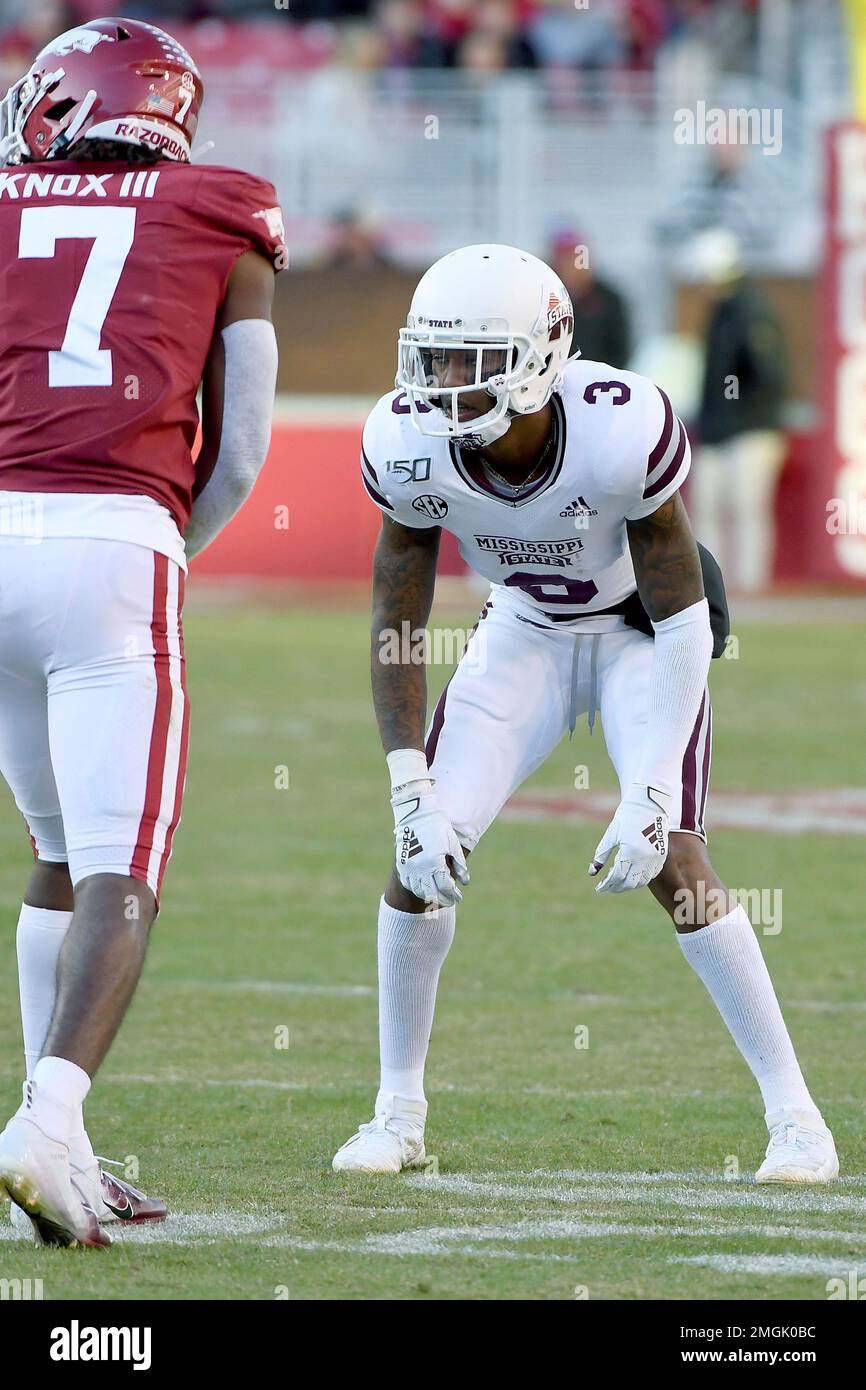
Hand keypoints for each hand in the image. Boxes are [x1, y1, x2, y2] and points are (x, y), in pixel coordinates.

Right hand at [391, 780, 469, 907]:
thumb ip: (459, 864)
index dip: (453, 895)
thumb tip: (465, 882)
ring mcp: (409, 867)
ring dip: (429, 896)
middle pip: (432, 894)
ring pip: (419, 891)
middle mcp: (420, 868)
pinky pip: (407, 883)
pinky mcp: (402, 864)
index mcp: (435, 863)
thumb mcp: (453, 844)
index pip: (446, 887)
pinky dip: (416, 889)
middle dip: (443, 900)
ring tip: (437, 897)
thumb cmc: (438, 827)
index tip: (459, 897)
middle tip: (450, 901)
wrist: (416, 813)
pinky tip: (423, 889)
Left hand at [588, 784, 671, 892]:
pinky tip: (633, 878)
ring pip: (642, 881)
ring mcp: (656, 857)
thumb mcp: (611, 834)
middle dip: (617, 887)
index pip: (617, 876)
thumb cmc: (628, 815)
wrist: (651, 802)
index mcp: (630, 851)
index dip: (607, 884)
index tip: (599, 888)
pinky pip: (652, 874)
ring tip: (618, 884)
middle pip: (630, 882)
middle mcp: (645, 857)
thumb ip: (602, 854)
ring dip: (629, 885)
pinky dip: (642, 879)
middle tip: (607, 888)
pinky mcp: (662, 855)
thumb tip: (592, 872)